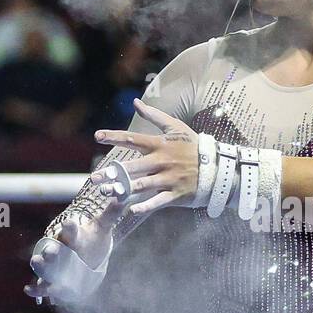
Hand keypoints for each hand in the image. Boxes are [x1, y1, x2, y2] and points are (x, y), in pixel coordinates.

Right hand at [25, 209, 119, 305]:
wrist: (86, 255)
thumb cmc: (92, 239)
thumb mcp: (102, 227)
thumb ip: (110, 214)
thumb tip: (122, 198)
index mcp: (72, 236)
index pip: (70, 229)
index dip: (70, 227)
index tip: (70, 222)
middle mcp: (60, 249)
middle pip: (52, 249)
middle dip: (50, 251)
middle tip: (52, 252)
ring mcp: (54, 265)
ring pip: (43, 266)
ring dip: (40, 266)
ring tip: (37, 264)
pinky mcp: (51, 280)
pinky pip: (41, 284)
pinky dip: (35, 288)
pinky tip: (29, 289)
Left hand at [90, 99, 198, 214]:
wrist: (217, 167)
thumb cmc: (193, 146)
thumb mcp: (176, 127)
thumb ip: (154, 115)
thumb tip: (135, 102)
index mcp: (160, 144)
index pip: (134, 139)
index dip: (115, 137)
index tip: (97, 136)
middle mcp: (162, 161)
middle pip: (133, 166)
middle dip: (113, 172)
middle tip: (95, 178)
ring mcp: (169, 178)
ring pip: (142, 185)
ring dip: (123, 190)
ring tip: (106, 193)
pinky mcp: (176, 193)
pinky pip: (159, 201)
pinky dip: (146, 206)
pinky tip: (132, 210)